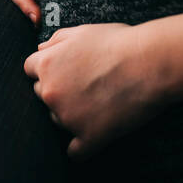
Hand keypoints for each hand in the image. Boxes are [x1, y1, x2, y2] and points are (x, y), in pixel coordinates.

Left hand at [24, 23, 166, 157]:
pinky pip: (74, 152)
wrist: (150, 63)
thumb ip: (55, 40)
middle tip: (85, 84)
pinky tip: (93, 133)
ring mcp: (68, 118)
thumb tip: (40, 50)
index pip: (31, 70)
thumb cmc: (119, 43)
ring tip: (98, 101)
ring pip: (58, 120)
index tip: (67, 69)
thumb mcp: (82, 31)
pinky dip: (82, 144)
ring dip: (71, 114)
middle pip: (43, 95)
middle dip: (59, 90)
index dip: (50, 68)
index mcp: (46, 65)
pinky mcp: (88, 137)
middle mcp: (51, 93)